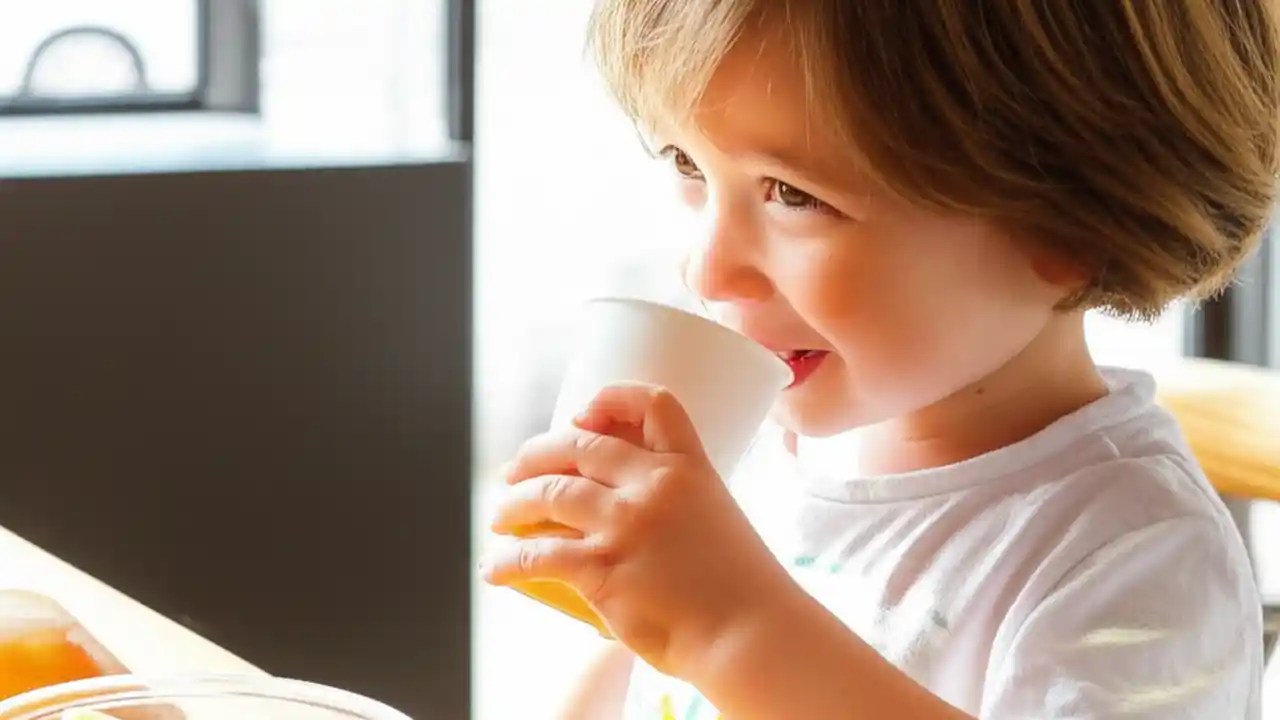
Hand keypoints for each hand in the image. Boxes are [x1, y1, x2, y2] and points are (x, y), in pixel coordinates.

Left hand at [482, 382, 794, 676]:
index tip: (580, 415)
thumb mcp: (719, 522)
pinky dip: (507, 561)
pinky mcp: (604, 568)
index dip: (610, 398)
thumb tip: (635, 521)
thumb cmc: (741, 592)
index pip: (653, 404)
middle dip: (536, 455)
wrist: (750, 635)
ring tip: (501, 517)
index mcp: (690, 468)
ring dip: (513, 503)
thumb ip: (679, 508)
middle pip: (579, 444)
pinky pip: (538, 555)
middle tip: (515, 472)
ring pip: (551, 491)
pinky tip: (495, 568)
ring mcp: (626, 524)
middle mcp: (655, 485)